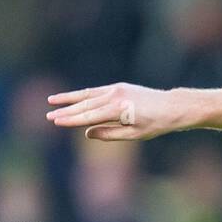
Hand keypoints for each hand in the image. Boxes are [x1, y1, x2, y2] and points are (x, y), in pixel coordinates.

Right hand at [46, 82, 187, 139]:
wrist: (173, 106)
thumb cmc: (157, 124)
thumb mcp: (134, 135)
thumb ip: (109, 134)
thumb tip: (87, 134)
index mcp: (119, 109)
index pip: (89, 116)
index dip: (71, 120)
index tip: (56, 122)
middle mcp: (115, 96)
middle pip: (85, 105)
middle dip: (66, 111)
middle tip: (48, 116)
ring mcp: (116, 89)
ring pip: (88, 95)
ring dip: (70, 99)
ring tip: (52, 101)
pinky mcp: (119, 87)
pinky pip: (97, 91)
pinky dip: (83, 94)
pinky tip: (72, 98)